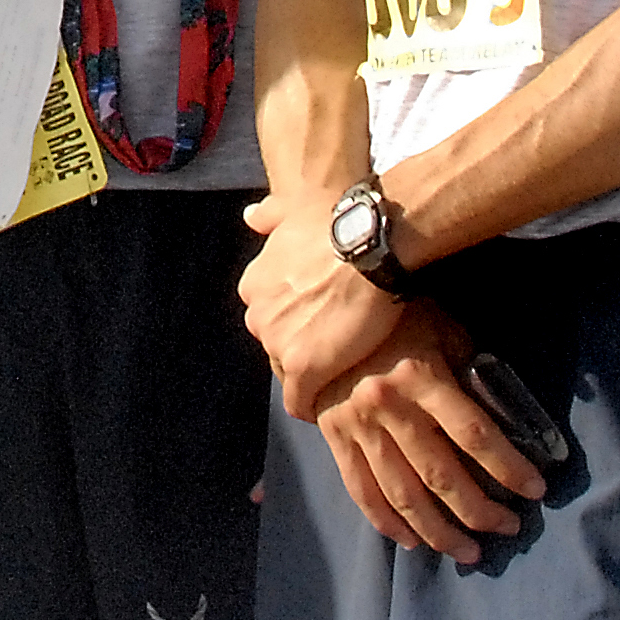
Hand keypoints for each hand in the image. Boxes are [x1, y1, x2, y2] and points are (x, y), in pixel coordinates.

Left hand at [240, 192, 404, 415]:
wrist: (367, 242)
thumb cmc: (337, 224)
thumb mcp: (290, 213)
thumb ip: (268, 218)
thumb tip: (251, 215)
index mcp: (254, 287)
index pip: (272, 322)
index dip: (297, 329)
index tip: (319, 332)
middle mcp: (257, 316)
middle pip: (278, 348)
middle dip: (301, 352)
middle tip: (335, 354)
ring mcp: (277, 343)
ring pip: (289, 374)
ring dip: (311, 377)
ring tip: (342, 377)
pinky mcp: (302, 367)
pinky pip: (301, 401)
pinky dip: (314, 406)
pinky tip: (332, 406)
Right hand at [304, 302, 545, 565]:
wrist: (326, 300)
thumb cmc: (398, 314)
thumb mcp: (444, 331)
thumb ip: (468, 372)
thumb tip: (503, 413)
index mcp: (421, 377)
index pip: (476, 435)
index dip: (509, 468)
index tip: (536, 490)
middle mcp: (388, 405)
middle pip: (442, 475)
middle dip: (480, 511)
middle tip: (508, 528)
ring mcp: (356, 423)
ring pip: (402, 493)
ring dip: (439, 531)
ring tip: (469, 552)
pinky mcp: (333, 434)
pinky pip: (360, 489)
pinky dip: (386, 521)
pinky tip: (412, 541)